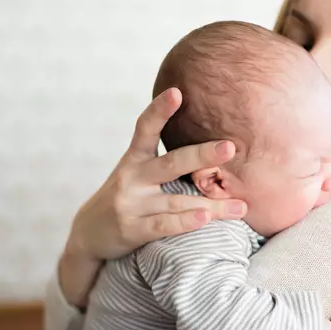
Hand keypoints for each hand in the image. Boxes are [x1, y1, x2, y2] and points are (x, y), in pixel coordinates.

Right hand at [59, 88, 246, 306]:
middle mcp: (131, 177)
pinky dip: (185, 222)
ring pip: (177, 200)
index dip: (160, 110)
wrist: (89, 236)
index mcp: (134, 159)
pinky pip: (164, 225)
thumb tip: (212, 147)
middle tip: (230, 147)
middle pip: (171, 163)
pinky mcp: (131, 229)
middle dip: (202, 155)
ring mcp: (131, 204)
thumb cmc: (127, 200)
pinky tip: (205, 218)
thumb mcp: (136, 174)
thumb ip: (165, 162)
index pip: (145, 129)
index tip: (177, 92)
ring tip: (241, 207)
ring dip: (212, 205)